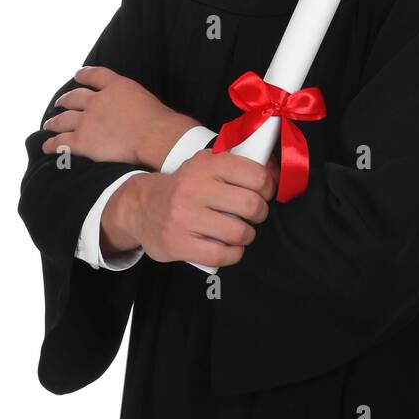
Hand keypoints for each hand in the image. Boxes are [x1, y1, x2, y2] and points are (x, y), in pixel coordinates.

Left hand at [41, 65, 200, 167]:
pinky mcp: (82, 141)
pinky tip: (47, 146)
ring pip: (63, 119)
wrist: (156, 137)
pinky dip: (52, 144)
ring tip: (49, 124)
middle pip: (75, 97)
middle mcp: (98, 101)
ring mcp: (87, 120)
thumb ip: (136, 103)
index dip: (84, 75)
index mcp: (117, 87)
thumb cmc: (163, 123)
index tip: (78, 75)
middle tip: (59, 103)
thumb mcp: (149, 102)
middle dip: (65, 100)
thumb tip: (142, 114)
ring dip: (54, 122)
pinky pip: (61, 142)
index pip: (96, 76)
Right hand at [102, 148, 278, 267]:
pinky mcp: (177, 243)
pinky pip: (222, 254)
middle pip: (251, 205)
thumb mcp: (206, 166)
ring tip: (240, 232)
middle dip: (260, 214)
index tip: (264, 194)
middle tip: (253, 215)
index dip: (268, 188)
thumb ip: (238, 166)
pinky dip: (234, 254)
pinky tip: (231, 248)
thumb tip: (277, 173)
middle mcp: (193, 188)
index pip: (256, 175)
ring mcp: (183, 216)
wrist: (141, 207)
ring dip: (247, 235)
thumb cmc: (185, 188)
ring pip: (239, 232)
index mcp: (206, 164)